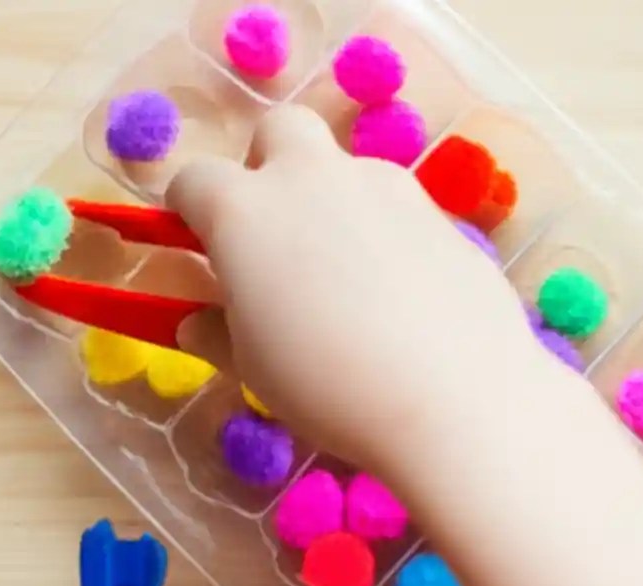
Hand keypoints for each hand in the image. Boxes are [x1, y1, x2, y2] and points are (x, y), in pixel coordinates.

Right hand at [168, 104, 547, 472]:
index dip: (188, 210)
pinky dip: (383, 237)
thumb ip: (217, 331)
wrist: (454, 397)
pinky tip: (400, 301)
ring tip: (345, 282)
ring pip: (345, 170)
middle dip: (267, 166)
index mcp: (246, 210)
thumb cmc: (325, 386)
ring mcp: (385, 187)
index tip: (196, 244)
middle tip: (273, 235)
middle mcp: (313, 178)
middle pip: (279, 131)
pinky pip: (395, 210)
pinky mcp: (441, 214)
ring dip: (331, 204)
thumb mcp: (252, 367)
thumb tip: (194, 321)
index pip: (194, 180)